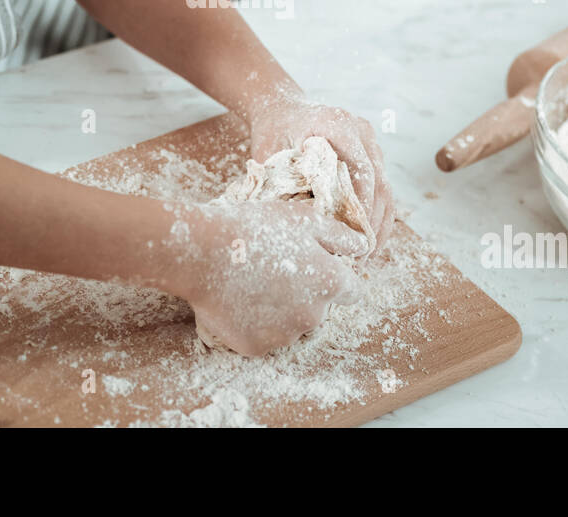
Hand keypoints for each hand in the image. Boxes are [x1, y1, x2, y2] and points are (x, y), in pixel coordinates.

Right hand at [180, 201, 362, 355]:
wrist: (203, 252)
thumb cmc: (255, 229)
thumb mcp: (304, 219)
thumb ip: (341, 236)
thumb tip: (364, 248)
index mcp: (329, 283)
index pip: (352, 291)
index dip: (336, 276)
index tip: (315, 266)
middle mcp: (313, 316)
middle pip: (319, 309)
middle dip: (304, 294)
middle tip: (275, 269)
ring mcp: (284, 336)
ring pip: (291, 325)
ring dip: (279, 310)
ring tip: (253, 282)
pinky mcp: (256, 347)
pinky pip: (263, 337)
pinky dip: (254, 323)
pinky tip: (238, 300)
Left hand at [245, 94, 394, 253]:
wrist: (282, 109)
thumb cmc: (273, 131)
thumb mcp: (271, 152)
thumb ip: (284, 179)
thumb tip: (301, 221)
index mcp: (338, 124)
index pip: (362, 169)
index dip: (361, 206)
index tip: (355, 236)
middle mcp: (361, 131)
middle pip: (380, 182)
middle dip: (372, 223)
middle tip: (362, 255)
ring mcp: (370, 142)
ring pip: (386, 189)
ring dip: (378, 224)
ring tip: (366, 256)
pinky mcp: (372, 155)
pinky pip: (381, 189)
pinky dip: (376, 216)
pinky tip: (368, 241)